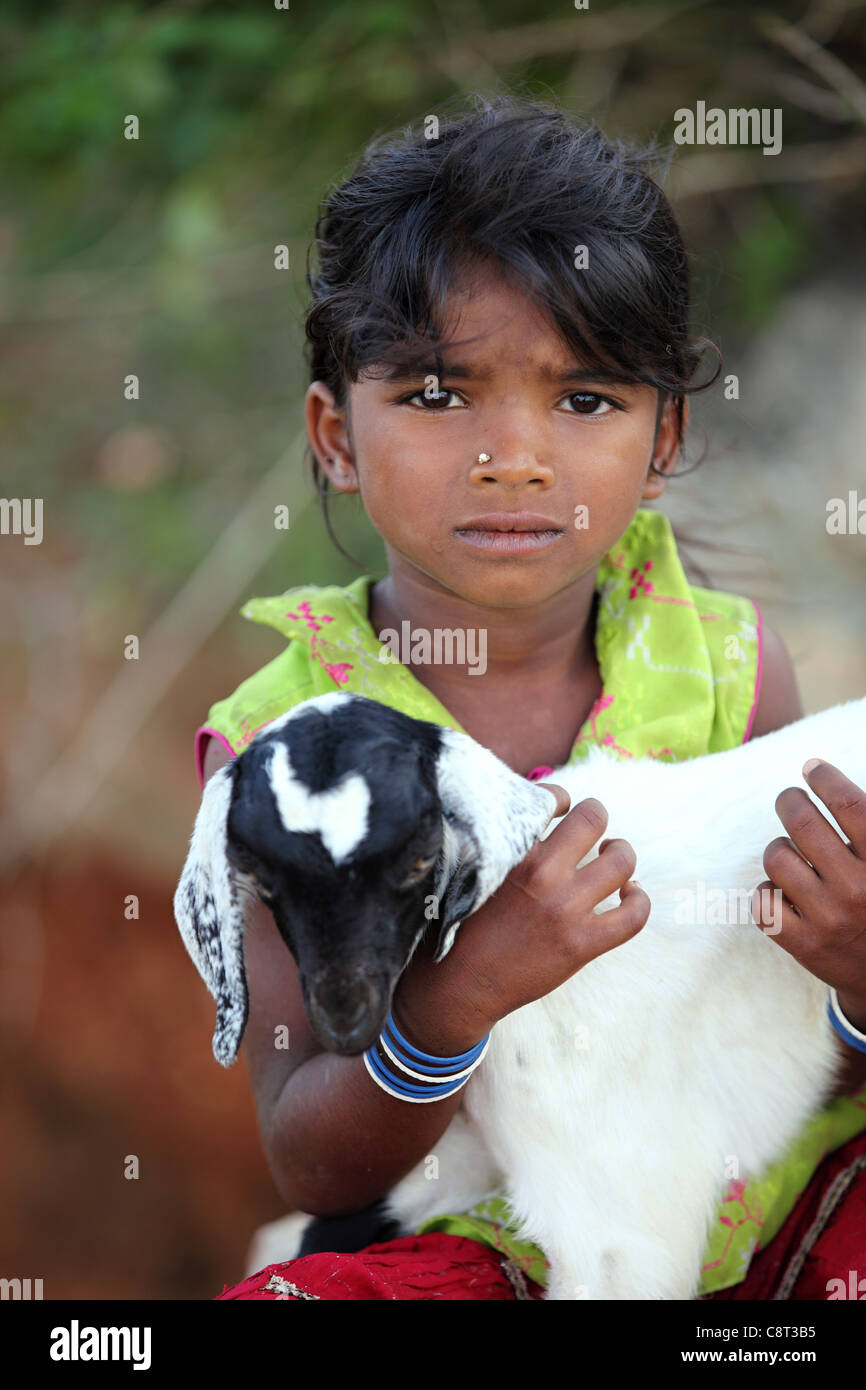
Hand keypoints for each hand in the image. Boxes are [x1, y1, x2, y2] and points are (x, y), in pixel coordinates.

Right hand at [393, 786, 649, 1050]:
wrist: (459, 985)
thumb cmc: (460, 927)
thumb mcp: (471, 872)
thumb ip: (500, 846)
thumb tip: (530, 823)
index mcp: (511, 851)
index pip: (549, 799)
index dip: (560, 798)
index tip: (561, 807)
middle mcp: (542, 873)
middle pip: (592, 819)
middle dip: (596, 817)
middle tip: (593, 827)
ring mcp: (566, 909)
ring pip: (620, 863)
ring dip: (622, 854)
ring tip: (613, 857)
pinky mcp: (582, 944)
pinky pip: (632, 916)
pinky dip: (639, 901)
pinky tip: (631, 895)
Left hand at [750, 759, 865, 1029]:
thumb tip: (830, 783)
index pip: (848, 804)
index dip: (825, 778)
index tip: (812, 767)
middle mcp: (857, 888)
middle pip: (802, 821)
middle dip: (789, 800)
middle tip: (789, 799)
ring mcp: (827, 918)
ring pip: (776, 856)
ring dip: (780, 848)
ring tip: (793, 855)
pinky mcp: (803, 944)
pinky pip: (761, 899)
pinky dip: (766, 890)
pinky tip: (783, 892)